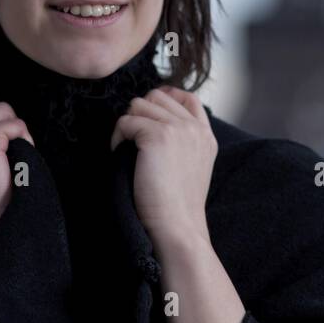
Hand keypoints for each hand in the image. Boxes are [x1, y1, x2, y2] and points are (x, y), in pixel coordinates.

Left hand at [110, 86, 217, 247]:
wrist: (177, 226)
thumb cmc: (178, 206)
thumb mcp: (194, 167)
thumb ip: (185, 142)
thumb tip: (155, 123)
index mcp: (206, 135)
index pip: (187, 96)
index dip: (164, 98)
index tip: (147, 116)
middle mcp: (195, 127)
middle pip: (158, 96)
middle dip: (139, 114)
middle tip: (132, 140)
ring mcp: (178, 128)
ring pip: (139, 104)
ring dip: (127, 124)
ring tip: (124, 148)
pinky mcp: (157, 135)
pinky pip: (126, 120)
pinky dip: (117, 136)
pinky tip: (118, 154)